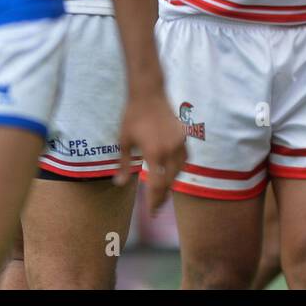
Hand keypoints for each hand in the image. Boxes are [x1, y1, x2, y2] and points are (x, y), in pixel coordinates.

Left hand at [117, 89, 185, 211]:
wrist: (148, 93)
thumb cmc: (132, 117)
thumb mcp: (123, 141)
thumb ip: (124, 165)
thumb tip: (120, 184)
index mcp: (154, 153)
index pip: (157, 185)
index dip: (154, 201)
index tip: (151, 212)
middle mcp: (170, 149)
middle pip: (170, 181)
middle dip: (163, 196)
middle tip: (155, 207)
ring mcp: (179, 142)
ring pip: (179, 170)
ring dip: (171, 182)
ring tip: (162, 191)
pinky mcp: (183, 136)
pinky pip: (184, 158)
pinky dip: (178, 168)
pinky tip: (171, 171)